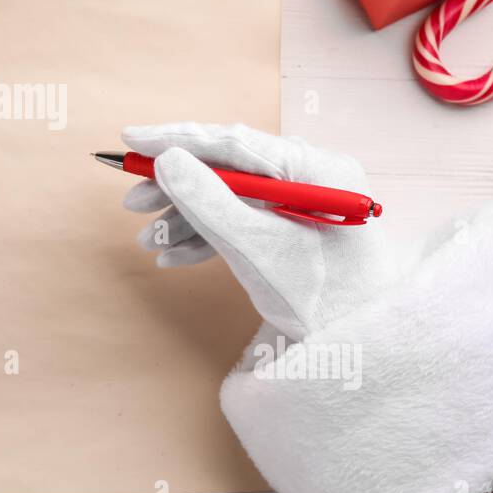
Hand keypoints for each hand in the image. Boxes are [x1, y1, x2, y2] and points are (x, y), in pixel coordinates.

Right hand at [122, 122, 392, 340]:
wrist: (361, 352)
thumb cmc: (324, 301)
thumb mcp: (257, 250)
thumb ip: (209, 202)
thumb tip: (166, 161)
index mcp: (313, 168)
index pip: (233, 141)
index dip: (177, 139)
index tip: (132, 139)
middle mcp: (308, 176)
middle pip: (227, 168)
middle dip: (175, 187)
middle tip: (132, 203)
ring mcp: (301, 203)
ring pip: (228, 197)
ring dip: (184, 219)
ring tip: (148, 243)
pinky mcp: (292, 229)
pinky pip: (241, 221)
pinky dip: (206, 237)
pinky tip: (172, 257)